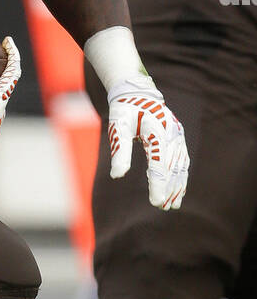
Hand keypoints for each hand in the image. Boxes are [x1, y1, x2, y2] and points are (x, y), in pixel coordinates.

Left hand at [107, 76, 188, 209]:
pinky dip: (180, 175)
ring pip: (180, 165)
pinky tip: (178, 188)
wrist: (136, 91)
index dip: (158, 185)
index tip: (156, 202)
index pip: (159, 165)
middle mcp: (172, 134)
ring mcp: (177, 135)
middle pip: (172, 168)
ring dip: (178, 185)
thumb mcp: (118, 127)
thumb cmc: (125, 110)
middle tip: (165, 207)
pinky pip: (182, 159)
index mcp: (158, 132)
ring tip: (174, 203)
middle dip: (170, 189)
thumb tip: (117, 175)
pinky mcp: (177, 136)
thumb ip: (119, 150)